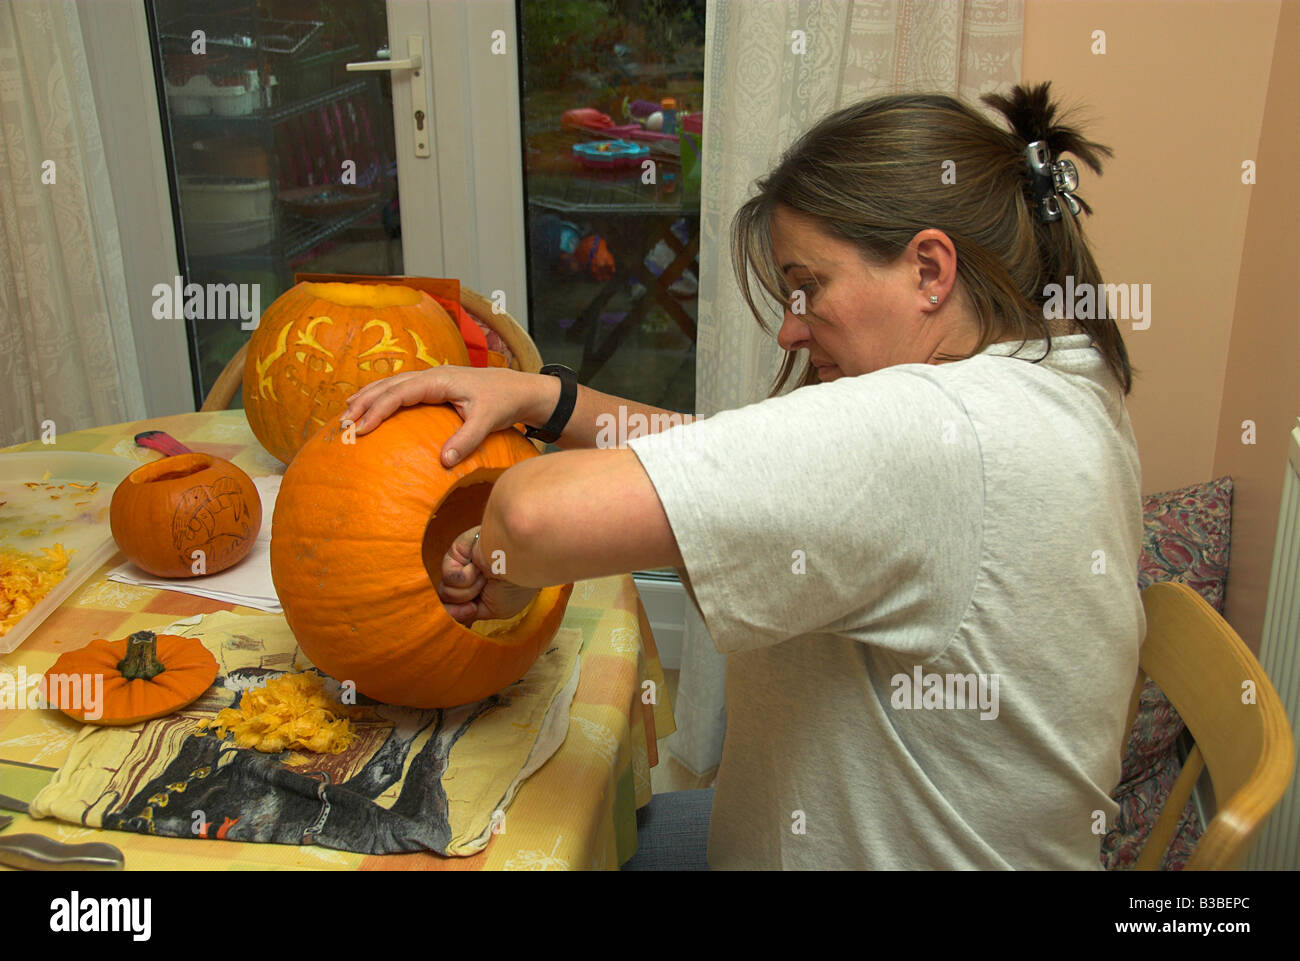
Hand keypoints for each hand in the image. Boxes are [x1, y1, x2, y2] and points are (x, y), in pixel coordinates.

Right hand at [341, 367, 550, 467]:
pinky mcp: (434, 386)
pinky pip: (401, 388)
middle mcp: (431, 375)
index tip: (361, 429)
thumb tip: (443, 461)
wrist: (520, 388)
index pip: (399, 393)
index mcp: (439, 380)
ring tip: (346, 415)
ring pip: (391, 384)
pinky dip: (381, 396)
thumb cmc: (504, 402)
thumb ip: (466, 440)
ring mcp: (431, 379)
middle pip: (388, 385)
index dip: (377, 409)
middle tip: (342, 424)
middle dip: (363, 402)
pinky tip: (371, 407)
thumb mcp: (488, 421)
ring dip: (368, 397)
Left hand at [437, 526, 539, 626]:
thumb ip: (466, 613)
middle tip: (483, 589)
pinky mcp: (456, 552)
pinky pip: (448, 576)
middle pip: (448, 601)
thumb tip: (447, 613)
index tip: (471, 609)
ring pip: (447, 591)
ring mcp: (462, 565)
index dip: (460, 613)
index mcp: (483, 590)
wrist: (520, 560)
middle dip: (462, 603)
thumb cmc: (515, 586)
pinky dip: (465, 576)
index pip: (457, 608)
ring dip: (469, 589)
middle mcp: (471, 578)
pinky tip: (478, 567)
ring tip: (486, 576)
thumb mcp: (493, 610)